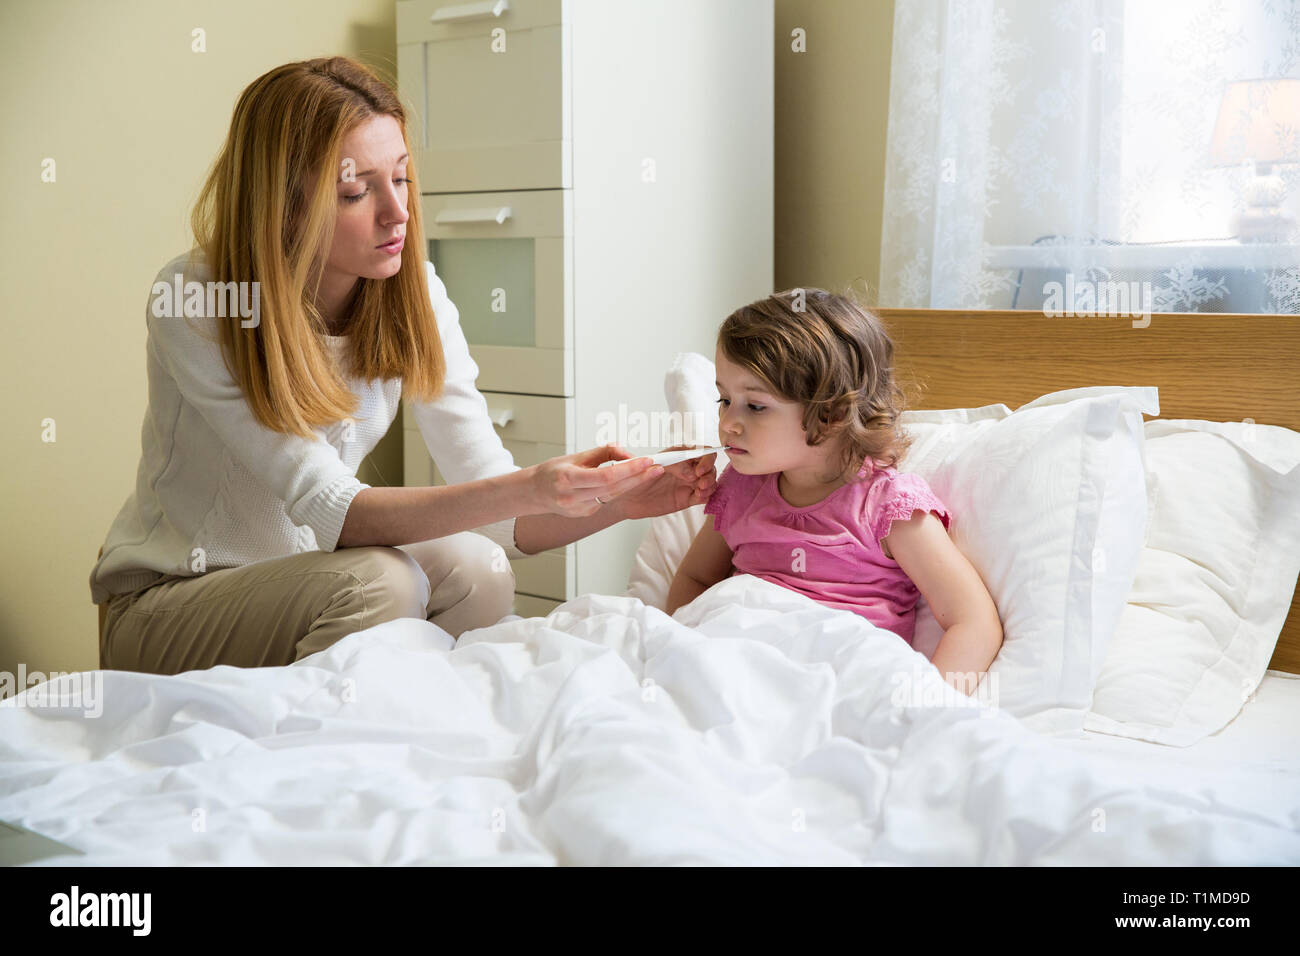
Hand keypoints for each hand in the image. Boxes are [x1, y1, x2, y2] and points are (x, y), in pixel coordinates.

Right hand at [527, 444, 662, 517]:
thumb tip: (626, 452)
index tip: (646, 460)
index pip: (606, 475)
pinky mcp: (584, 514)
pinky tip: (625, 482)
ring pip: (612, 495)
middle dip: (638, 477)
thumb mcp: (575, 456)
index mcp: (568, 479)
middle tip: (656, 467)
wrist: (535, 492)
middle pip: (613, 488)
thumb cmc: (554, 471)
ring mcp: (578, 509)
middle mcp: (572, 497)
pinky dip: (617, 490)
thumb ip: (603, 453)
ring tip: (649, 472)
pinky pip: (605, 500)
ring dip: (633, 484)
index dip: (629, 469)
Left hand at [608, 445, 717, 519]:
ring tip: (700, 490)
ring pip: (710, 480)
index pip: (702, 450)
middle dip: (709, 473)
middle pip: (710, 466)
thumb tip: (691, 472)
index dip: (706, 458)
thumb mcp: (652, 465)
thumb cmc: (635, 476)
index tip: (699, 469)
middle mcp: (687, 467)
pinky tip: (699, 496)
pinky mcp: (687, 498)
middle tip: (700, 482)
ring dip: (710, 484)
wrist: (626, 496)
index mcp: (680, 454)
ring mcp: (688, 483)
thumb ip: (673, 465)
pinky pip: (704, 495)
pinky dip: (706, 495)